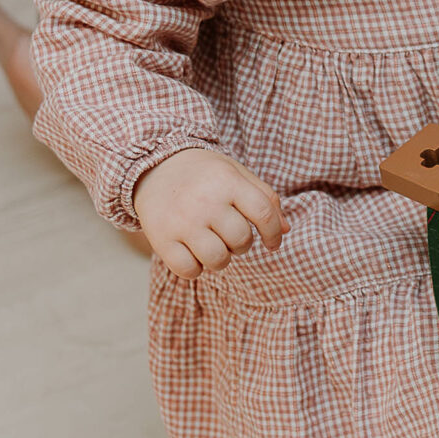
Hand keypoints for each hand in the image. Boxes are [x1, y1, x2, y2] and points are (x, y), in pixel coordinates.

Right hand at [133, 147, 287, 277]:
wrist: (153, 167)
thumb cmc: (205, 174)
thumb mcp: (236, 174)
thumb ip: (265, 198)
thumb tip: (285, 231)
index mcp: (227, 181)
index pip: (264, 213)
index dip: (274, 233)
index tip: (272, 243)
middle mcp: (205, 201)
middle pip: (241, 240)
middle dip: (242, 244)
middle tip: (230, 236)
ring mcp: (182, 221)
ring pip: (217, 260)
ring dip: (221, 259)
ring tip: (214, 245)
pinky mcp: (161, 239)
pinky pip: (189, 270)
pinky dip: (196, 268)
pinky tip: (193, 253)